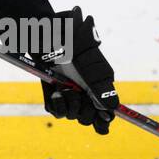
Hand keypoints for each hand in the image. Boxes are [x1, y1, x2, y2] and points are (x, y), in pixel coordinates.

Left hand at [37, 7, 117, 134]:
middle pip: (89, 117)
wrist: (46, 36)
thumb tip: (113, 109)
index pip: (106, 111)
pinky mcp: (54, 95)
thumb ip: (101, 86)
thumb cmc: (72, 44)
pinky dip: (58, 104)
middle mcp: (86, 92)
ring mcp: (70, 94)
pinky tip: (57, 91)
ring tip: (65, 87)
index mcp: (100, 85)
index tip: (102, 122)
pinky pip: (57, 111)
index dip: (104, 120)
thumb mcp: (90, 64)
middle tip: (78, 94)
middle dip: (84, 110)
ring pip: (73, 115)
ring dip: (70, 103)